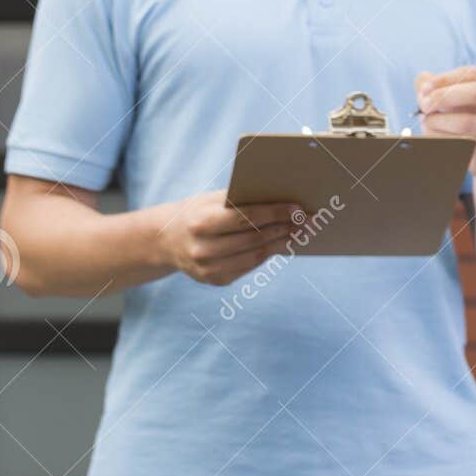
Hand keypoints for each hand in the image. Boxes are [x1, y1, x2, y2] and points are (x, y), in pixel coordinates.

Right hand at [157, 190, 301, 285]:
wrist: (167, 240)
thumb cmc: (198, 212)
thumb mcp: (211, 200)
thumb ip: (240, 199)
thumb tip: (281, 196)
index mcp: (200, 223)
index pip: (246, 218)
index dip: (275, 213)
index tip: (299, 209)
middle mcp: (202, 249)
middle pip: (254, 238)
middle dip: (285, 228)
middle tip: (308, 221)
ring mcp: (207, 269)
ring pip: (255, 255)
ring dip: (282, 243)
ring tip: (300, 232)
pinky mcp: (215, 280)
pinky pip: (249, 266)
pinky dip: (267, 254)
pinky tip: (281, 244)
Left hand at [416, 66, 475, 183]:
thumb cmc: (474, 121)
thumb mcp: (461, 100)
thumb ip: (441, 86)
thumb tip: (422, 79)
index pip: (472, 73)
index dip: (445, 79)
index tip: (425, 88)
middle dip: (444, 97)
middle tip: (424, 104)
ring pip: (466, 122)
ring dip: (438, 121)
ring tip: (427, 122)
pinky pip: (460, 143)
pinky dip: (440, 138)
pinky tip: (434, 136)